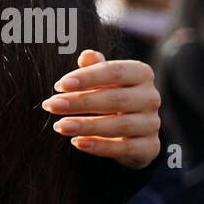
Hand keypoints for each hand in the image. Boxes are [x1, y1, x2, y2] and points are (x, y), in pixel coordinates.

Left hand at [41, 50, 160, 168]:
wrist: (131, 130)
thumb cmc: (110, 97)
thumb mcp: (101, 80)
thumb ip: (94, 68)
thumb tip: (86, 55)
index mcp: (141, 74)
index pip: (114, 72)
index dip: (87, 78)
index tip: (60, 85)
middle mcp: (151, 97)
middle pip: (116, 99)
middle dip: (80, 102)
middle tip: (51, 105)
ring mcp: (152, 123)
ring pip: (120, 125)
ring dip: (86, 126)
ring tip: (60, 126)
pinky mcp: (149, 146)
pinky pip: (125, 148)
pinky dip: (100, 146)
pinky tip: (77, 142)